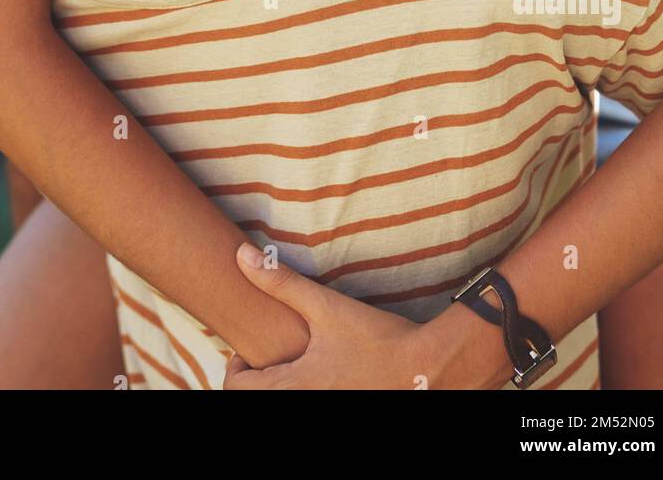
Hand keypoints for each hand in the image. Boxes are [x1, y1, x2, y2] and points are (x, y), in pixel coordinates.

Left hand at [223, 243, 423, 389]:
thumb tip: (242, 255)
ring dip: (284, 384)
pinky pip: (312, 400)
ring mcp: (328, 408)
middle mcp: (306, 404)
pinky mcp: (346, 405)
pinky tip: (325, 370)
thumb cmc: (376, 339)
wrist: (426, 367)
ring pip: (287, 400)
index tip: (253, 347)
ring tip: (297, 359)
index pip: (237, 390)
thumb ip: (281, 282)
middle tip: (273, 352)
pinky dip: (307, 388)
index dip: (236, 367)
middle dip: (260, 377)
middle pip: (260, 398)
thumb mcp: (325, 306)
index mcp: (294, 388)